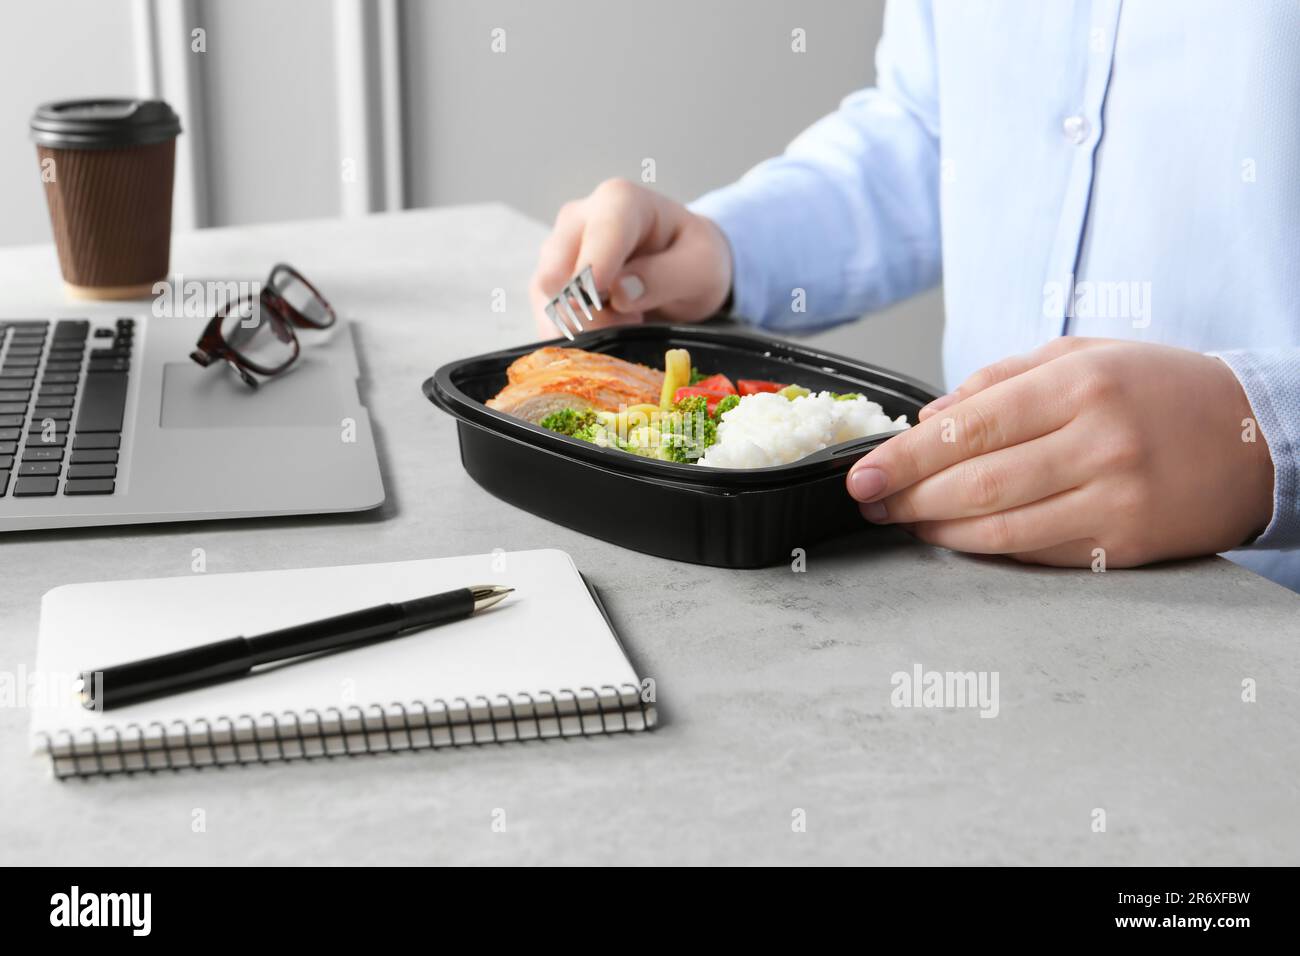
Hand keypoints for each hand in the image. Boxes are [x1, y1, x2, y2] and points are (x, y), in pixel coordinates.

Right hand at [529, 178, 732, 337]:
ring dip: (587, 326)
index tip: (604, 296)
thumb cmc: (693, 257)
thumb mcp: (700, 266)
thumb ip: (665, 276)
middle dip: (590, 310)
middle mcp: (578, 220)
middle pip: (556, 273)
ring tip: (628, 320)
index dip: (595, 269)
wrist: (684, 267)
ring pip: (549, 303)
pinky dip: (579, 336)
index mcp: (619, 202)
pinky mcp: (550, 287)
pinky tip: (611, 327)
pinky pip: (549, 321)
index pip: (597, 235)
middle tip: (633, 318)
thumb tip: (619, 292)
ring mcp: (558, 253)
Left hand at [845, 338, 1274, 566]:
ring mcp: (1114, 498)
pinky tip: (959, 538)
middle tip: (871, 501)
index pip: (968, 427)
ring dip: (938, 530)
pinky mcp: (1126, 544)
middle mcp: (1097, 442)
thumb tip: (929, 418)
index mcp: (1079, 384)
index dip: (904, 457)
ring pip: (1000, 528)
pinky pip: (1037, 554)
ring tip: (905, 521)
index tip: (863, 473)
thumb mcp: (1083, 356)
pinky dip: (987, 549)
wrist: (1256, 435)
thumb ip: (1000, 381)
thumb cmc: (1159, 390)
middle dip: (908, 497)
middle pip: (976, 483)